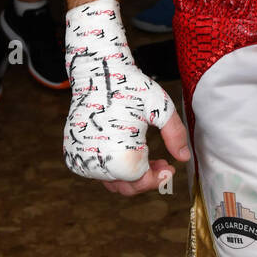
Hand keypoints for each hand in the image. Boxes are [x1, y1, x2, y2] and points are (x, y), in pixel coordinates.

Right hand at [63, 0, 189, 187]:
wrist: (98, 71)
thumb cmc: (130, 86)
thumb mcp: (160, 108)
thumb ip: (175, 134)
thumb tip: (183, 158)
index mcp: (119, 158)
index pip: (140, 182)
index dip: (157, 178)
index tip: (170, 167)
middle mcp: (96, 163)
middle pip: (125, 186)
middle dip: (145, 178)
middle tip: (162, 163)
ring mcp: (81, 158)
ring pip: (110, 180)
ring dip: (129, 174)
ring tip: (146, 155)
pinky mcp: (73, 151)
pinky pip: (96, 169)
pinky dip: (113, 166)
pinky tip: (127, 150)